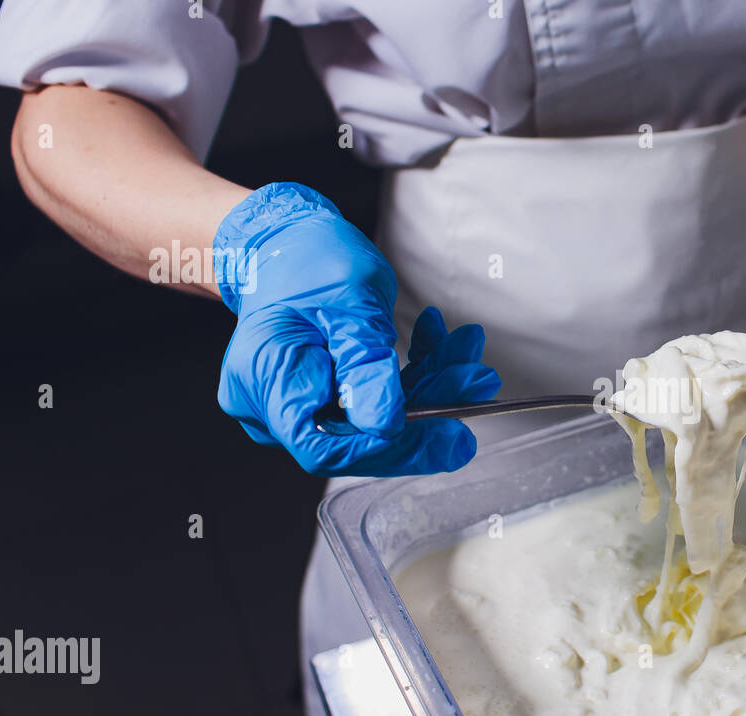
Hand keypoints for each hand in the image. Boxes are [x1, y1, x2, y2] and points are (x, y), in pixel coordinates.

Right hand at [214, 182, 499, 475]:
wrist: (283, 238)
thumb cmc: (308, 256)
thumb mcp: (350, 302)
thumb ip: (366, 366)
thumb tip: (388, 427)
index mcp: (269, 381)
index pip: (328, 446)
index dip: (392, 447)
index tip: (450, 429)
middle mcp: (271, 403)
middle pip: (356, 438)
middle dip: (426, 409)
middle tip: (476, 380)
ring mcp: (294, 402)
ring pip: (371, 418)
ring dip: (428, 386)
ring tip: (465, 351)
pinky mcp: (318, 395)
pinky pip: (369, 400)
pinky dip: (411, 376)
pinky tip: (436, 343)